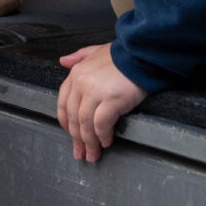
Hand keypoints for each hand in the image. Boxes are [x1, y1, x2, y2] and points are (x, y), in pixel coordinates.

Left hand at [56, 44, 147, 162]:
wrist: (142, 54)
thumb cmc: (123, 55)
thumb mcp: (96, 51)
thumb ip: (78, 57)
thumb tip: (63, 61)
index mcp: (76, 74)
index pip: (63, 103)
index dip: (66, 122)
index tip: (70, 135)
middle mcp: (81, 84)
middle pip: (73, 117)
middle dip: (77, 138)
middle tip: (80, 153)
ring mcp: (95, 92)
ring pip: (85, 123)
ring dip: (89, 142)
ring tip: (93, 154)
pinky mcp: (111, 100)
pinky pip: (101, 124)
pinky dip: (102, 136)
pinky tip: (106, 142)